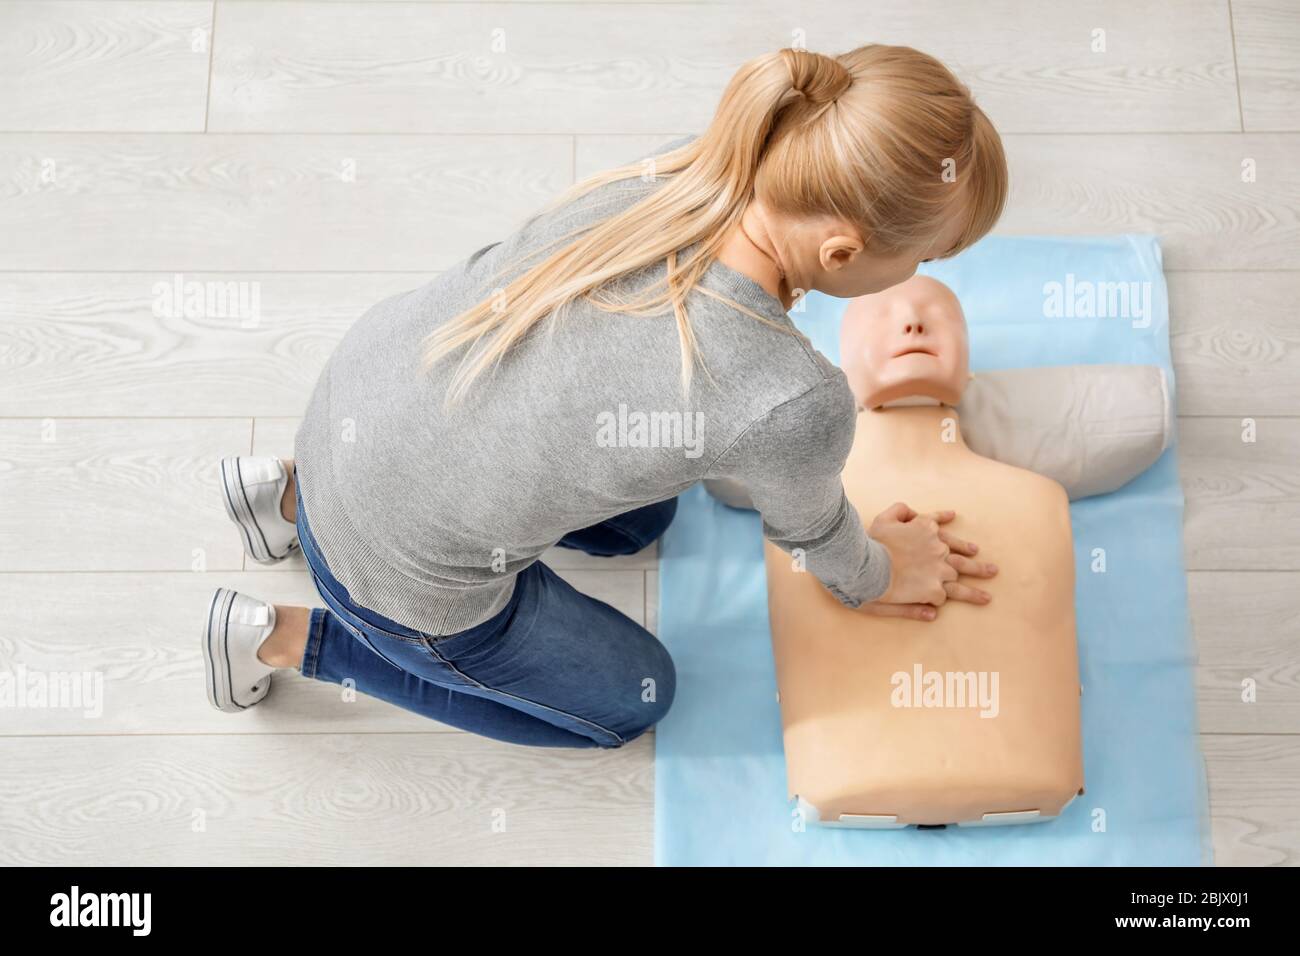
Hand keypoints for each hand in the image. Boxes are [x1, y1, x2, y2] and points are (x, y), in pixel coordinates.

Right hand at [865, 502, 996, 617]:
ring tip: (987, 597)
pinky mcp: (933, 590)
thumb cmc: (872, 542)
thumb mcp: (883, 518)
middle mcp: (938, 549)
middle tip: (992, 571)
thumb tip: (913, 512)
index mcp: (927, 529)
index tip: (956, 524)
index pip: (941, 526)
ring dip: (974, 591)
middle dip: (977, 565)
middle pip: (961, 559)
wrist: (868, 564)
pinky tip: (941, 608)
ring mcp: (938, 570)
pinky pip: (941, 597)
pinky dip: (939, 601)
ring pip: (959, 582)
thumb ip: (899, 511)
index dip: (948, 525)